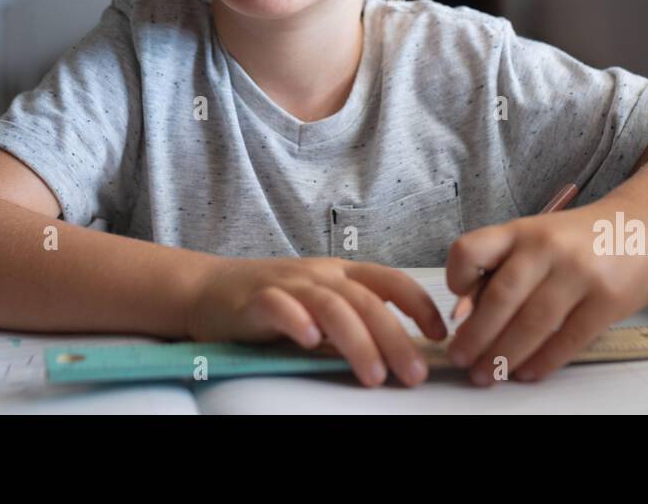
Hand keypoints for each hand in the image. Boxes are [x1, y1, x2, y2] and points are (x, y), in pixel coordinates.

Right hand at [186, 256, 448, 387]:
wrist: (207, 290)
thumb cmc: (272, 302)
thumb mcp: (319, 308)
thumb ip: (353, 325)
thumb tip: (399, 355)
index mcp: (341, 274)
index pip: (389, 281)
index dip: (419, 304)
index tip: (440, 335)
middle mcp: (319, 274)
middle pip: (366, 300)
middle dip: (395, 338)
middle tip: (414, 373)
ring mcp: (288, 283)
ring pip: (331, 305)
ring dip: (357, 340)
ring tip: (374, 374)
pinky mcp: (255, 298)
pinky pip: (279, 305)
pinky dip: (297, 320)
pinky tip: (311, 341)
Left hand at [444, 207, 647, 385]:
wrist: (645, 224)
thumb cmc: (581, 238)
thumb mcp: (539, 237)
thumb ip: (507, 266)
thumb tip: (470, 313)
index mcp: (521, 230)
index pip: (472, 249)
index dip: (456, 280)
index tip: (455, 310)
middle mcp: (546, 248)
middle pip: (501, 298)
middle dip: (476, 337)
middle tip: (462, 360)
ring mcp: (579, 273)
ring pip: (533, 324)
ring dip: (505, 356)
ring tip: (489, 374)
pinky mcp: (608, 300)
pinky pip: (568, 339)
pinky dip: (544, 361)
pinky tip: (528, 372)